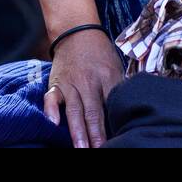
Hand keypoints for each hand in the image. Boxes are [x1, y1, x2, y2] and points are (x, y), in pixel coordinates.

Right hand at [43, 28, 124, 147]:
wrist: (76, 31)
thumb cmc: (100, 53)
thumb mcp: (116, 67)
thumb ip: (121, 89)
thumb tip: (130, 111)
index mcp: (108, 78)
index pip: (113, 106)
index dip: (115, 124)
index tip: (119, 140)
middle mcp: (88, 82)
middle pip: (93, 112)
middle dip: (97, 135)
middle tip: (100, 151)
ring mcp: (70, 83)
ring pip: (74, 110)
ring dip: (78, 131)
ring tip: (81, 148)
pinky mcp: (56, 83)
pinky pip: (51, 97)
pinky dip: (51, 110)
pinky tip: (53, 123)